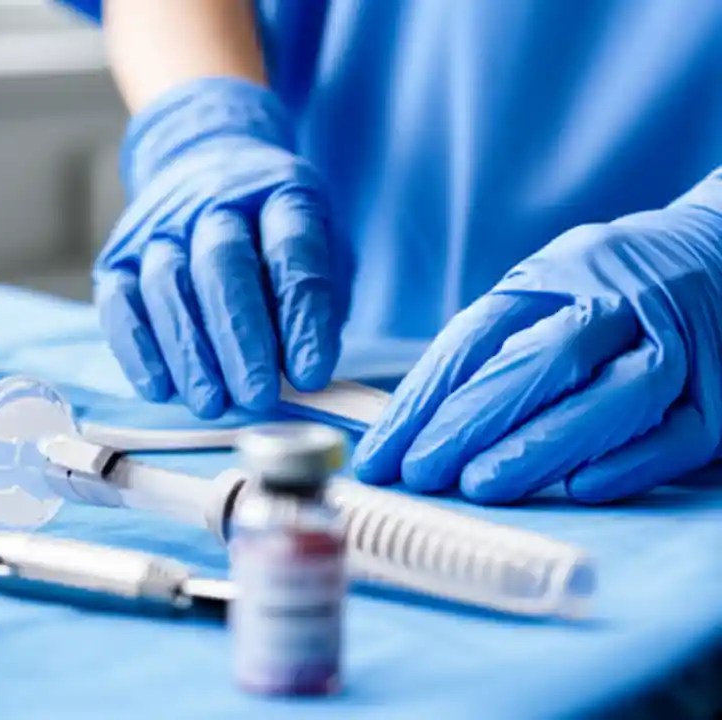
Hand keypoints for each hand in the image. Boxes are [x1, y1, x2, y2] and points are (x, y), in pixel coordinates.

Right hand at [95, 78, 348, 417]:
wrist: (207, 173)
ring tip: (210, 403)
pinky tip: (159, 388)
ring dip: (188, 351)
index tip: (310, 375)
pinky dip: (137, 348)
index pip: (292, 247)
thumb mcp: (323, 249)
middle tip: (256, 395)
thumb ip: (318, 304)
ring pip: (167, 284)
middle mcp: (214, 201)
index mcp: (280, 191)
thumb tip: (304, 377)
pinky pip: (119, 302)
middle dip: (239, 335)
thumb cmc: (274, 235)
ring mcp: (160, 227)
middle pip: (221, 263)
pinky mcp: (119, 258)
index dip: (302, 314)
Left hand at [353, 171, 721, 503]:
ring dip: (546, 446)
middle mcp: (622, 302)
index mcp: (561, 276)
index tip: (381, 455)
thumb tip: (410, 427)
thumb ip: (487, 348)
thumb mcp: (544, 290)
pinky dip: (632, 461)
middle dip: (475, 420)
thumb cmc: (609, 288)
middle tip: (422, 472)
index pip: (480, 336)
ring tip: (482, 487)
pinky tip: (581, 490)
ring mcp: (682, 346)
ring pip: (618, 396)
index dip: (425, 399)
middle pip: (546, 359)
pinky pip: (683, 433)